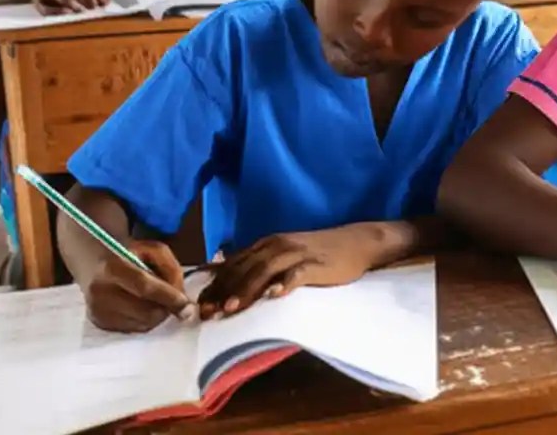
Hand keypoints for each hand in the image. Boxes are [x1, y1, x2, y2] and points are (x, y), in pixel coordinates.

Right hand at [82, 240, 193, 332]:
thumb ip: (171, 269)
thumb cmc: (128, 254)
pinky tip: (140, 306)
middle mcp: (101, 292)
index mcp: (112, 267)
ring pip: (144, 324)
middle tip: (172, 299)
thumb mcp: (153, 249)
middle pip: (147, 312)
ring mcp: (98, 311)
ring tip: (153, 299)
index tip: (188, 306)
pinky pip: (135, 329)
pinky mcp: (100, 323)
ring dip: (157, 314)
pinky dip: (145, 320)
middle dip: (166, 308)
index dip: (169, 298)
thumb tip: (183, 299)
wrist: (93, 264)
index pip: (145, 288)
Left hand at [197, 224, 382, 318]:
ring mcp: (296, 253)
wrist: (357, 242)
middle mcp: (276, 246)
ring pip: (264, 271)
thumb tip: (233, 285)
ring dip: (245, 290)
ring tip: (230, 308)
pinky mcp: (315, 264)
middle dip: (222, 292)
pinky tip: (275, 296)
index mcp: (266, 245)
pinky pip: (297, 273)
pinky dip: (285, 284)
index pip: (233, 265)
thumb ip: (261, 267)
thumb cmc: (319, 254)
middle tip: (206, 314)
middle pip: (243, 269)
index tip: (199, 307)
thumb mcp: (285, 256)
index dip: (215, 285)